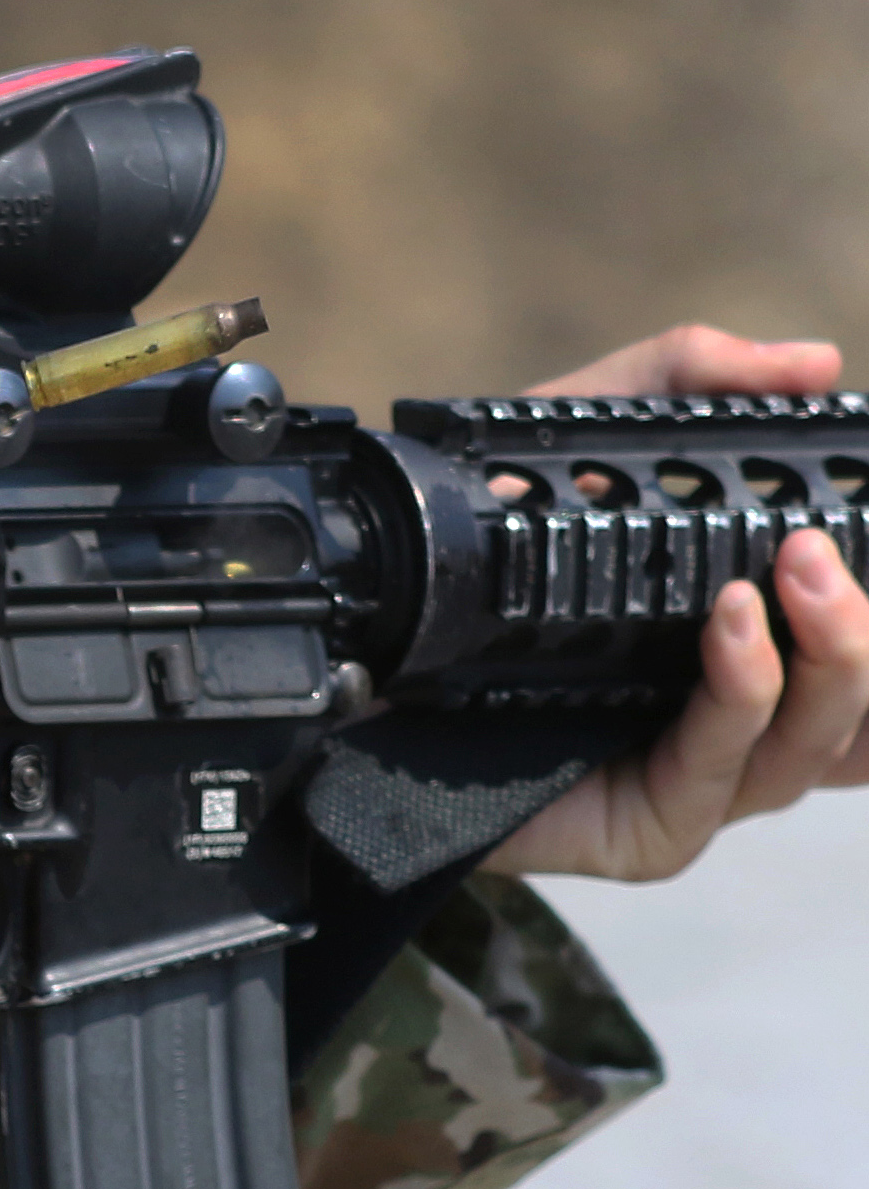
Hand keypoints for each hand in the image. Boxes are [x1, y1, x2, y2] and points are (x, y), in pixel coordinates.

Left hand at [479, 325, 868, 881]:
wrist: (369, 633)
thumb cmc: (486, 543)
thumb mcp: (586, 434)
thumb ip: (687, 380)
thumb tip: (812, 362)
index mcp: (757, 648)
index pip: (866, 653)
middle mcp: (743, 721)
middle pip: (865, 706)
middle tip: (826, 550)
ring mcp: (703, 781)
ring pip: (817, 742)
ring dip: (832, 659)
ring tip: (800, 576)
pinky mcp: (650, 826)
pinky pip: (719, 767)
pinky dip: (741, 692)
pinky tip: (733, 630)